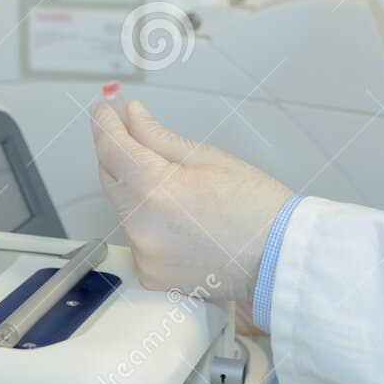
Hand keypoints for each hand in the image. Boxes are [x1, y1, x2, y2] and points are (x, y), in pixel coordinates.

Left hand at [91, 100, 291, 302]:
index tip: (103, 109)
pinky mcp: (151, 275)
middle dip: (118, 154)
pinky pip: (137, 237)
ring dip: (135, 189)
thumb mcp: (209, 158)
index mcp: (156, 190)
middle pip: (111, 178)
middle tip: (132, 133)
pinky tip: (178, 216)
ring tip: (174, 184)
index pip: (112, 148)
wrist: (280, 259)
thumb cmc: (258, 209)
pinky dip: (148, 221)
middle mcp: (143, 227)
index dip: (104, 123)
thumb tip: (132, 118)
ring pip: (124, 209)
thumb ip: (158, 138)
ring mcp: (145, 255)